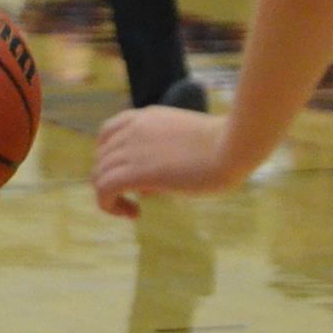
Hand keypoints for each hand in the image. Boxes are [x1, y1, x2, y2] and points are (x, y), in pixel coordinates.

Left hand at [91, 106, 237, 218]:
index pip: (108, 133)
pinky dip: (109, 205)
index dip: (110, 157)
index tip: (127, 175)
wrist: (233, 147)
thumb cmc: (224, 147)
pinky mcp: (135, 171)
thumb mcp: (186, 144)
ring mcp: (131, 148)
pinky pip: (103, 189)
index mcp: (146, 118)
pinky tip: (133, 214)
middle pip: (101, 158)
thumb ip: (163, 156)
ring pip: (100, 175)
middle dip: (111, 179)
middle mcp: (133, 129)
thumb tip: (146, 187)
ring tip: (131, 210)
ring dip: (110, 196)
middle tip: (132, 198)